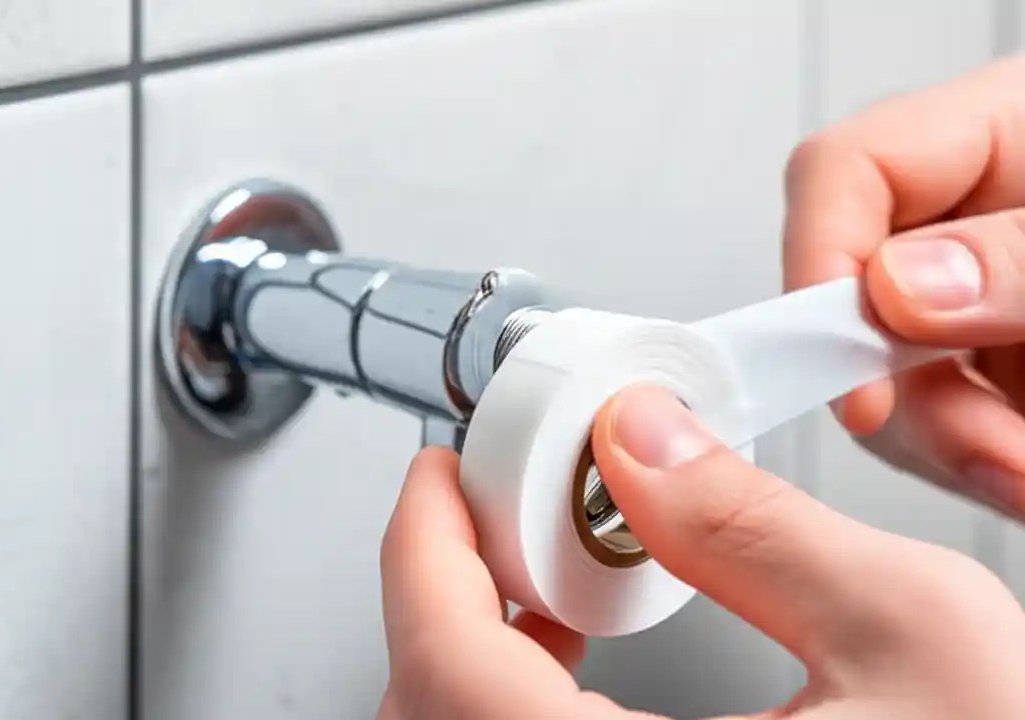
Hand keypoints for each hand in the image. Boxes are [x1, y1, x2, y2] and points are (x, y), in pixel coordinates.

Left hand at [378, 386, 1024, 718]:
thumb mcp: (914, 635)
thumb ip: (753, 527)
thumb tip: (641, 444)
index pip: (445, 672)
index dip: (421, 551)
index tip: (436, 479)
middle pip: (430, 709)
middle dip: (445, 589)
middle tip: (490, 509)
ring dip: (472, 648)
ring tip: (536, 572)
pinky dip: (508, 702)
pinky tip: (563, 659)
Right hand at [783, 55, 1024, 516]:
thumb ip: (1023, 256)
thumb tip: (899, 286)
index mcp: (1002, 141)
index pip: (842, 175)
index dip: (818, 268)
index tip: (854, 369)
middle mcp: (972, 226)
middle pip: (845, 301)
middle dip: (903, 393)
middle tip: (980, 445)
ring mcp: (979, 308)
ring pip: (885, 386)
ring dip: (951, 447)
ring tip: (1022, 468)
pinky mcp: (993, 379)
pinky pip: (938, 432)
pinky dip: (975, 468)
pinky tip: (1018, 471)